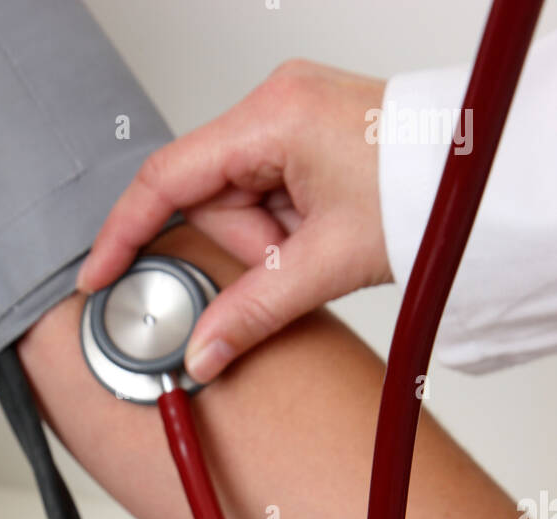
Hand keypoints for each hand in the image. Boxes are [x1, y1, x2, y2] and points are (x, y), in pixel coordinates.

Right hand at [78, 61, 390, 381]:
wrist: (480, 172)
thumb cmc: (422, 192)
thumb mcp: (327, 263)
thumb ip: (253, 313)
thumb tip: (202, 354)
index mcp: (272, 118)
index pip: (166, 179)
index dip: (125, 232)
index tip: (98, 275)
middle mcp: (274, 104)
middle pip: (208, 197)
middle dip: (244, 245)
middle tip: (293, 261)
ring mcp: (291, 116)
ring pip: (238, 201)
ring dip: (269, 239)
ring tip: (319, 244)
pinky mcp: (306, 134)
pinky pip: (266, 192)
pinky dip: (284, 227)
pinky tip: (319, 230)